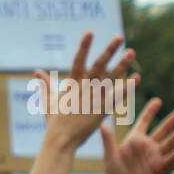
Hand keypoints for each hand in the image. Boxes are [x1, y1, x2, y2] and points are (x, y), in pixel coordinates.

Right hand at [35, 32, 136, 147]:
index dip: (84, 46)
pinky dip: (127, 88)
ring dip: (122, 65)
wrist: (60, 141)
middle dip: (108, 51)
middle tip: (119, 37)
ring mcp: (93, 99)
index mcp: (71, 85)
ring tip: (132, 52)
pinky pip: (116, 96)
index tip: (89, 32)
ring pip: (110, 78)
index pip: (78, 61)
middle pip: (97, 66)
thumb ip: (45, 85)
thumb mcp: (48, 101)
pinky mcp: (101, 110)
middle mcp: (83, 89)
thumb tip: (37, 72)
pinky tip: (136, 78)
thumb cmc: (54, 123)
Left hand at [99, 97, 173, 173]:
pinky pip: (171, 157)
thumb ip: (108, 141)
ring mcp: (154, 156)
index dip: (150, 111)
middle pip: (163, 128)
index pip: (144, 121)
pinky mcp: (160, 167)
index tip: (158, 100)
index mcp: (134, 140)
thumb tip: (101, 125)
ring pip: (170, 141)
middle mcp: (146, 145)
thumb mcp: (110, 157)